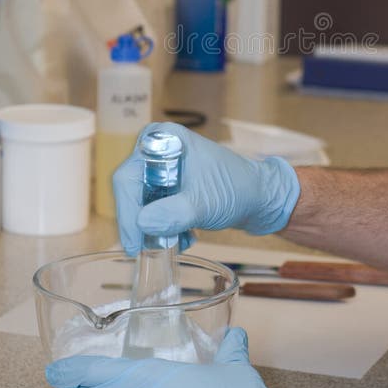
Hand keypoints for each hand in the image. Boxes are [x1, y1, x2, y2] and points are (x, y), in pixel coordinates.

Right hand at [114, 122, 300, 255]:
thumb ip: (173, 213)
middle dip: (141, 222)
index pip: (129, 177)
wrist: (261, 197)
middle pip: (130, 190)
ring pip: (140, 201)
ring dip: (154, 226)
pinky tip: (183, 237)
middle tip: (148, 248)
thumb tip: (143, 223)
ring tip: (176, 241)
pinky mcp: (169, 182)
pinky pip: (152, 206)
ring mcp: (163, 165)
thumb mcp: (204, 204)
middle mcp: (158, 148)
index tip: (133, 241)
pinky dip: (162, 225)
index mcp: (164, 139)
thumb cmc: (236, 189)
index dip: (127, 211)